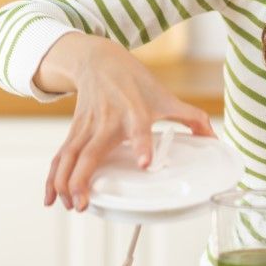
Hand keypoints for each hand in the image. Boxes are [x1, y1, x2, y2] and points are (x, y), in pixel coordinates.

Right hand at [40, 34, 215, 211]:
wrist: (97, 59)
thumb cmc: (133, 79)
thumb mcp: (165, 95)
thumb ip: (191, 118)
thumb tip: (214, 138)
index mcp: (134, 112)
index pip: (139, 129)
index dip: (142, 145)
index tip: (145, 163)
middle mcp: (106, 121)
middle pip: (91, 151)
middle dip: (83, 178)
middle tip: (83, 202)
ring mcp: (86, 127)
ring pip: (69, 157)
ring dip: (64, 182)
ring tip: (69, 206)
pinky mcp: (74, 131)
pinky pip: (60, 157)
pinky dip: (53, 178)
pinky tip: (51, 199)